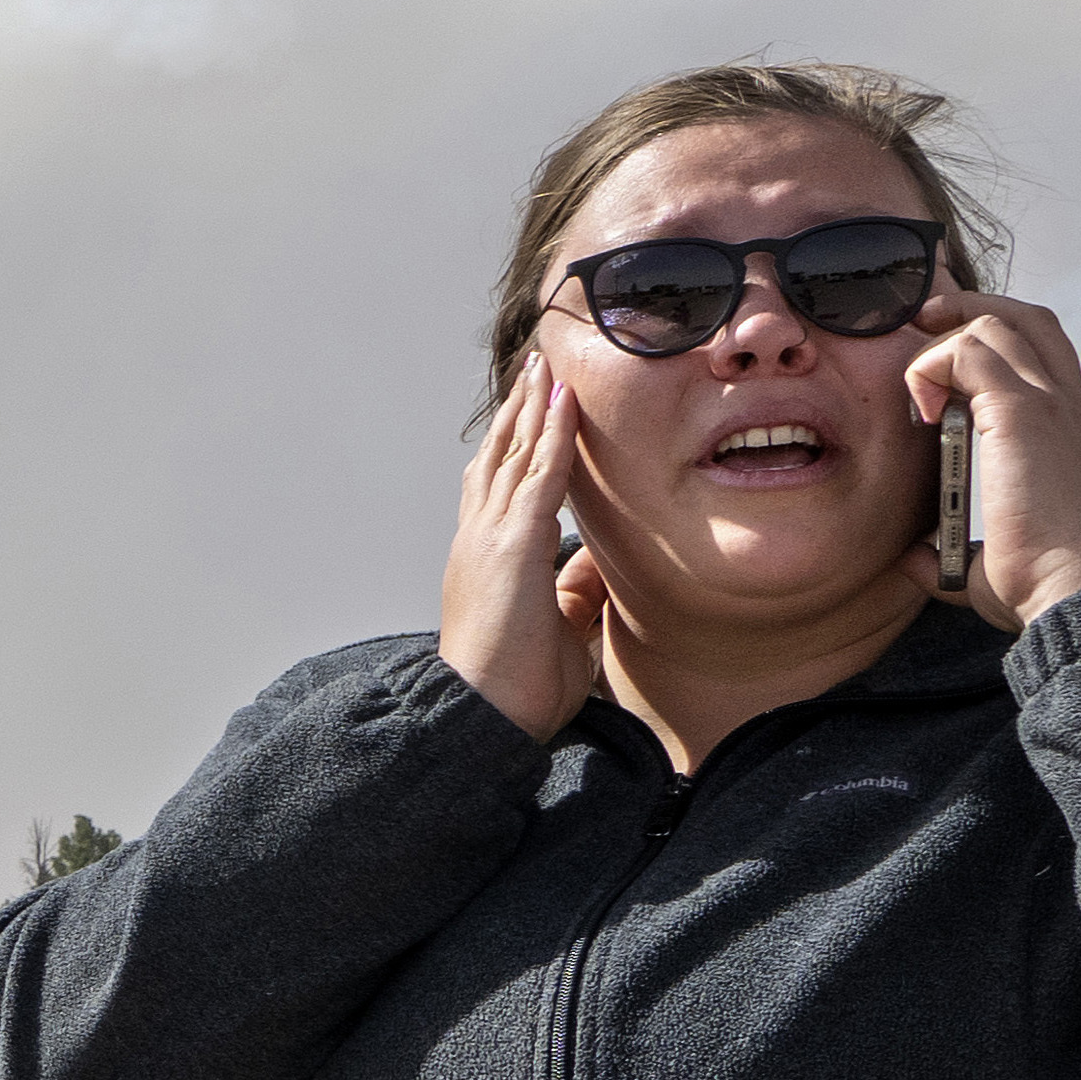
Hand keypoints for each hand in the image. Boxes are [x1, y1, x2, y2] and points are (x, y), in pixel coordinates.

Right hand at [441, 369, 612, 741]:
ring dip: (532, 406)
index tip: (527, 413)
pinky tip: (564, 400)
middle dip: (517, 411)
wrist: (482, 713)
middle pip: (499, 457)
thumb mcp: (558, 631)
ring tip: (544, 366)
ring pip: (515, 454)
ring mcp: (492, 536)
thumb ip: (574, 593)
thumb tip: (600, 564)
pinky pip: (539, 474)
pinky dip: (552, 433)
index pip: (498, 488)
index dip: (512, 447)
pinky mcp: (513, 542)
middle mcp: (480, 537)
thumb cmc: (515, 688)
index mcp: (485, 558)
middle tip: (531, 369)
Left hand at [901, 287, 1080, 630]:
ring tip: (918, 359)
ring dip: (952, 330)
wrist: (1079, 587)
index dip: (1000, 368)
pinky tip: (920, 406)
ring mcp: (1058, 405)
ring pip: (1007, 324)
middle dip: (981, 311)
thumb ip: (954, 556)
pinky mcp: (1025, 409)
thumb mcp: (996, 564)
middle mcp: (1079, 414)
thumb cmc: (1048, 585)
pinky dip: (933, 363)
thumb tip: (918, 561)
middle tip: (931, 324)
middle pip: (1037, 327)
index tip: (951, 389)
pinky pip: (969, 349)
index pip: (1050, 377)